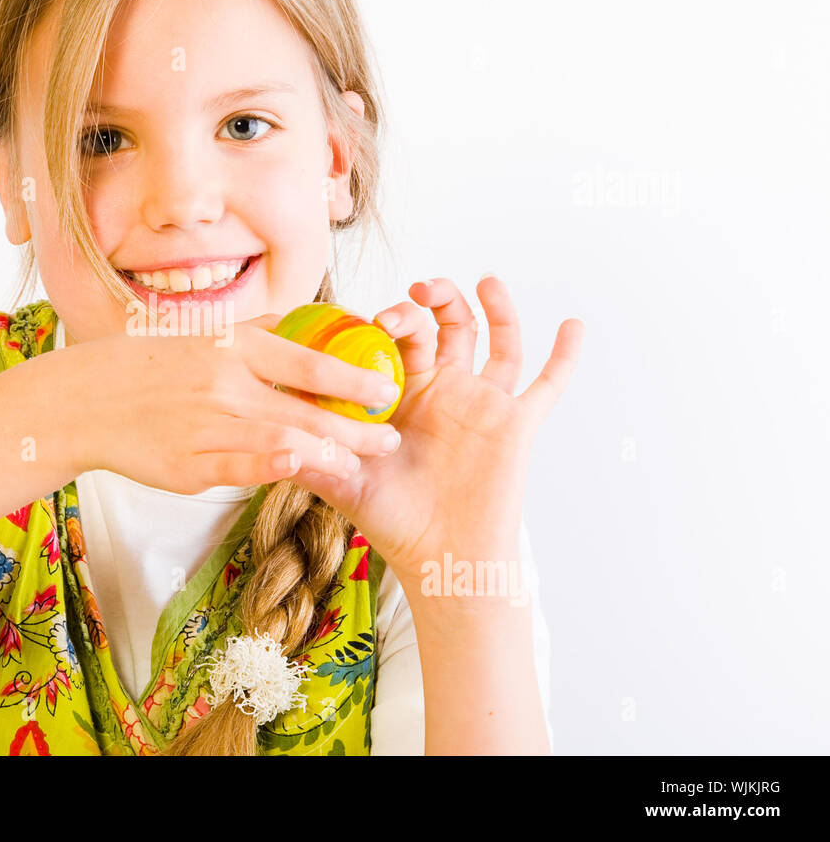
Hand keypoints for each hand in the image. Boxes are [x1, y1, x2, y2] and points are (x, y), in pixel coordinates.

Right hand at [72, 314, 403, 494]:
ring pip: (280, 444)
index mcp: (232, 348)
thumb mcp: (205, 336)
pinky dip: (274, 472)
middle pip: (305, 410)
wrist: (86, 401)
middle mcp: (224, 384)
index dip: (354, 379)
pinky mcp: (187, 466)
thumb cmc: (151, 366)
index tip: (388, 389)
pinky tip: (301, 472)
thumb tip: (305, 320)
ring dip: (326, 457)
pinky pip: (240, 471)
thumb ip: (257, 332)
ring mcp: (205, 427)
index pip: (307, 362)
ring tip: (355, 465)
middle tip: (390, 439)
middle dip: (355, 430)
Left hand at [283, 276, 583, 595]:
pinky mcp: (516, 422)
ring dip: (494, 307)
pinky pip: (547, 383)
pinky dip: (564, 355)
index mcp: (401, 394)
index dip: (389, 319)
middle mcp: (443, 390)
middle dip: (431, 303)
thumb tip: (266, 433)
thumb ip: (310, 452)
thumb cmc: (391, 522)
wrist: (440, 559)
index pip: (397, 339)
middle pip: (445, 326)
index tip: (374, 316)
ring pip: (495, 340)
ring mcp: (482, 402)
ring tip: (484, 281)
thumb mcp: (342, 481)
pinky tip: (574, 326)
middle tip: (415, 297)